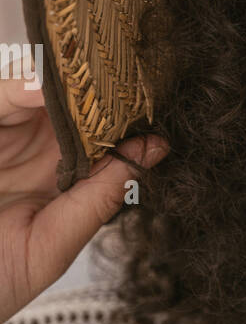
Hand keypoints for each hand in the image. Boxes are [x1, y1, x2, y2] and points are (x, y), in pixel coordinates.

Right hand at [0, 76, 168, 323]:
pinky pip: (0, 98)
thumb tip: (153, 152)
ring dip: (62, 84)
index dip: (123, 122)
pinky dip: (20, 89)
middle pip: (70, 106)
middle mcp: (31, 152)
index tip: (151, 109)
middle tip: (125, 80)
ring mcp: (2, 139)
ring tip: (88, 79)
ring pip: (35, 92)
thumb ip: (99, 198)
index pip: (100, 137)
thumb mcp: (53, 244)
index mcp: (59, 178)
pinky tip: (42, 89)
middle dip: (96, 92)